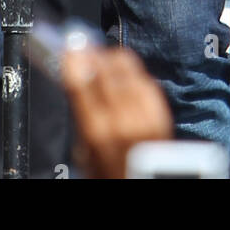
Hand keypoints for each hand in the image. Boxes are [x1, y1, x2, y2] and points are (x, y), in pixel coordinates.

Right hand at [61, 46, 173, 179]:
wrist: (146, 184)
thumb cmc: (112, 173)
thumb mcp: (85, 154)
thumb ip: (82, 120)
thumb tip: (78, 84)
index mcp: (97, 132)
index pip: (82, 84)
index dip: (74, 60)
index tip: (69, 47)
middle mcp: (122, 119)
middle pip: (104, 70)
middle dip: (91, 53)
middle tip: (83, 45)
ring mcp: (144, 114)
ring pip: (126, 69)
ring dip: (111, 58)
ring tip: (102, 56)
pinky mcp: (161, 112)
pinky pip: (144, 80)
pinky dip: (131, 72)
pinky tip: (125, 73)